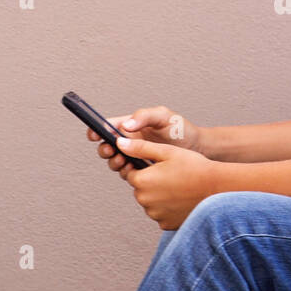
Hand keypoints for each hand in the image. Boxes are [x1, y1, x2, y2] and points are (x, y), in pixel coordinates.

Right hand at [89, 105, 205, 176]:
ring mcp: (135, 156)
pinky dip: (126, 172)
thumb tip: (126, 125)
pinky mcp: (142, 170)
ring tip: (124, 160)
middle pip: (107, 146)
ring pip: (115, 161)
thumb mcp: (163, 116)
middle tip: (112, 151)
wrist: (196, 148)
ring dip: (114, 162)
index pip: (108, 127)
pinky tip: (133, 170)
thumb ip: (144, 117)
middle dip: (105, 149)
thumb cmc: (180, 129)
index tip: (94, 135)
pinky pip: (127, 173)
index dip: (97, 130)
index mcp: (131, 125)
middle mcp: (130, 141)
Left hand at [113, 136, 215, 229]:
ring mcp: (155, 214)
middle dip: (153, 183)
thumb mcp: (167, 152)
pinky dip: (169, 209)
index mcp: (141, 180)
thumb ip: (140, 147)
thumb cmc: (194, 167)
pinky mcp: (165, 225)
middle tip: (174, 177)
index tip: (162, 168)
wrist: (218, 189)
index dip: (146, 169)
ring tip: (181, 188)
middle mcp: (144, 200)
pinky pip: (162, 215)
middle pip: (142, 190)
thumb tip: (120, 143)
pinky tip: (183, 200)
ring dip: (161, 197)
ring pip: (152, 203)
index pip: (132, 174)